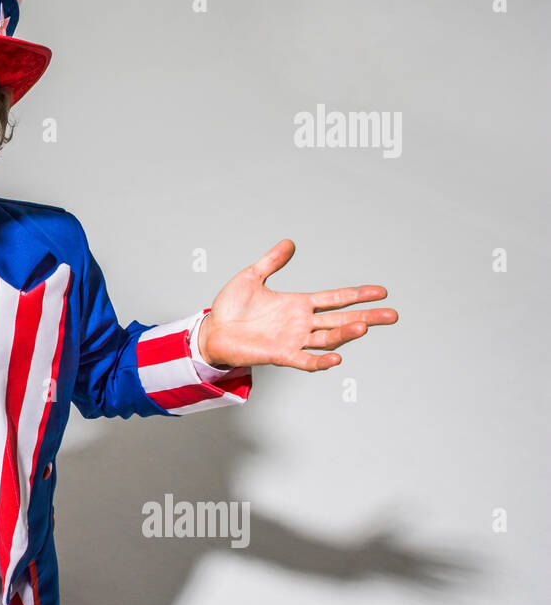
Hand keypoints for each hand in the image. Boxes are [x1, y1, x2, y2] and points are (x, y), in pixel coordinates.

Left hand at [197, 239, 397, 371]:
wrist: (212, 331)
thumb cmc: (230, 308)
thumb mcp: (251, 277)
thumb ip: (271, 262)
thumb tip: (289, 243)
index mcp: (298, 304)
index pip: (335, 298)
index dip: (357, 295)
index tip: (382, 292)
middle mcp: (300, 323)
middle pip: (340, 320)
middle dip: (366, 317)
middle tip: (392, 315)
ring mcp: (292, 340)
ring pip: (327, 338)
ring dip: (346, 334)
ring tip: (364, 326)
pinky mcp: (279, 354)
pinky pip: (304, 360)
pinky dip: (320, 360)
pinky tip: (336, 358)